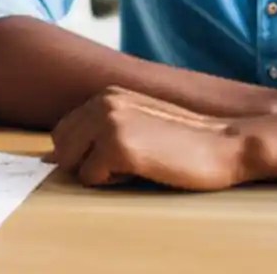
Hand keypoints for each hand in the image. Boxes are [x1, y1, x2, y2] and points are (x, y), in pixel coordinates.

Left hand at [45, 86, 250, 190]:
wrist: (225, 143)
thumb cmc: (184, 141)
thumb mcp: (136, 124)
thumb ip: (96, 132)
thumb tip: (51, 159)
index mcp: (106, 95)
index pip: (62, 131)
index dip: (82, 153)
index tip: (114, 156)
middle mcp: (102, 102)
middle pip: (60, 148)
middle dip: (84, 163)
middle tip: (126, 162)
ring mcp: (108, 122)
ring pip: (72, 163)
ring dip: (99, 172)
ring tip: (136, 163)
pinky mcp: (118, 146)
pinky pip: (91, 178)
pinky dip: (113, 182)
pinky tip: (144, 169)